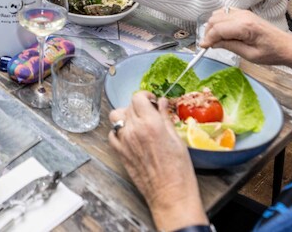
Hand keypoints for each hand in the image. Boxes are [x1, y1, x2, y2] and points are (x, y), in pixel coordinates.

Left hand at [108, 91, 206, 229]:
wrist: (170, 194)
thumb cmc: (178, 171)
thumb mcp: (177, 139)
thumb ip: (165, 118)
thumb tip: (162, 103)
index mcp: (151, 124)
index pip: (138, 97)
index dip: (145, 96)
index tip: (152, 101)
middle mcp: (134, 130)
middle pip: (128, 106)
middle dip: (139, 106)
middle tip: (149, 113)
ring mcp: (124, 142)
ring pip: (116, 117)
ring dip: (126, 116)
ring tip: (137, 122)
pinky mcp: (120, 153)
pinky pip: (112, 135)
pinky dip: (119, 131)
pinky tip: (130, 136)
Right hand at [201, 7, 291, 66]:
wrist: (288, 47)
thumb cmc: (272, 53)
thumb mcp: (250, 55)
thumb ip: (229, 47)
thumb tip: (212, 44)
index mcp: (245, 26)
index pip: (218, 29)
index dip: (207, 39)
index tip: (202, 48)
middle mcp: (243, 15)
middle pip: (215, 20)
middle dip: (209, 33)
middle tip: (210, 46)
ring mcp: (244, 12)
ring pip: (218, 15)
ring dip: (213, 27)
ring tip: (217, 41)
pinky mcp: (245, 13)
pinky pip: (225, 13)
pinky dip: (220, 22)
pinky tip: (224, 33)